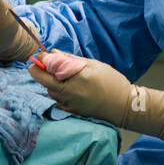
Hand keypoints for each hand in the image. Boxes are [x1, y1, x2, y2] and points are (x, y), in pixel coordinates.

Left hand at [28, 50, 163, 143]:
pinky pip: (57, 100)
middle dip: (39, 72)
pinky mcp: (71, 111)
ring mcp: (69, 105)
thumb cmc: (111, 82)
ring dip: (49, 82)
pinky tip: (65, 86)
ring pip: (50, 91)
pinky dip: (57, 92)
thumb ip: (70, 59)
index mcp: (75, 79)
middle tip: (38, 64)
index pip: (48, 71)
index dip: (40, 62)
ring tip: (58, 74)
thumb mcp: (93, 65)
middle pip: (45, 82)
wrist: (125, 106)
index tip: (38, 56)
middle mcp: (69, 94)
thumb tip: (53, 53)